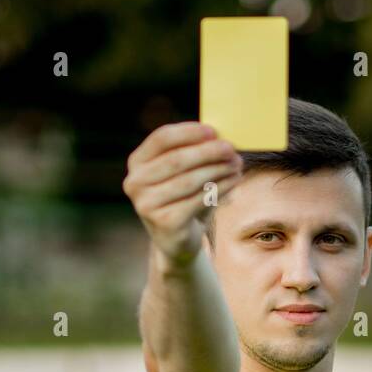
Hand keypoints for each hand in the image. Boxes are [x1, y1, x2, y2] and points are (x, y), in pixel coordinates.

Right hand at [123, 121, 242, 264]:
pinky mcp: (164, 223)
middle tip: (231, 149)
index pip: (162, 139)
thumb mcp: (180, 174)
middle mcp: (135, 183)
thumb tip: (219, 137)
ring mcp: (146, 205)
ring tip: (236, 165)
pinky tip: (233, 182)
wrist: (176, 240)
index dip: (188, 132)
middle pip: (177, 159)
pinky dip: (219, 189)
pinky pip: (198, 200)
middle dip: (207, 152)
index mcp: (137, 163)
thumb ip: (190, 153)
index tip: (213, 131)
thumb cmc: (181, 199)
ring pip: (189, 181)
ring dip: (217, 170)